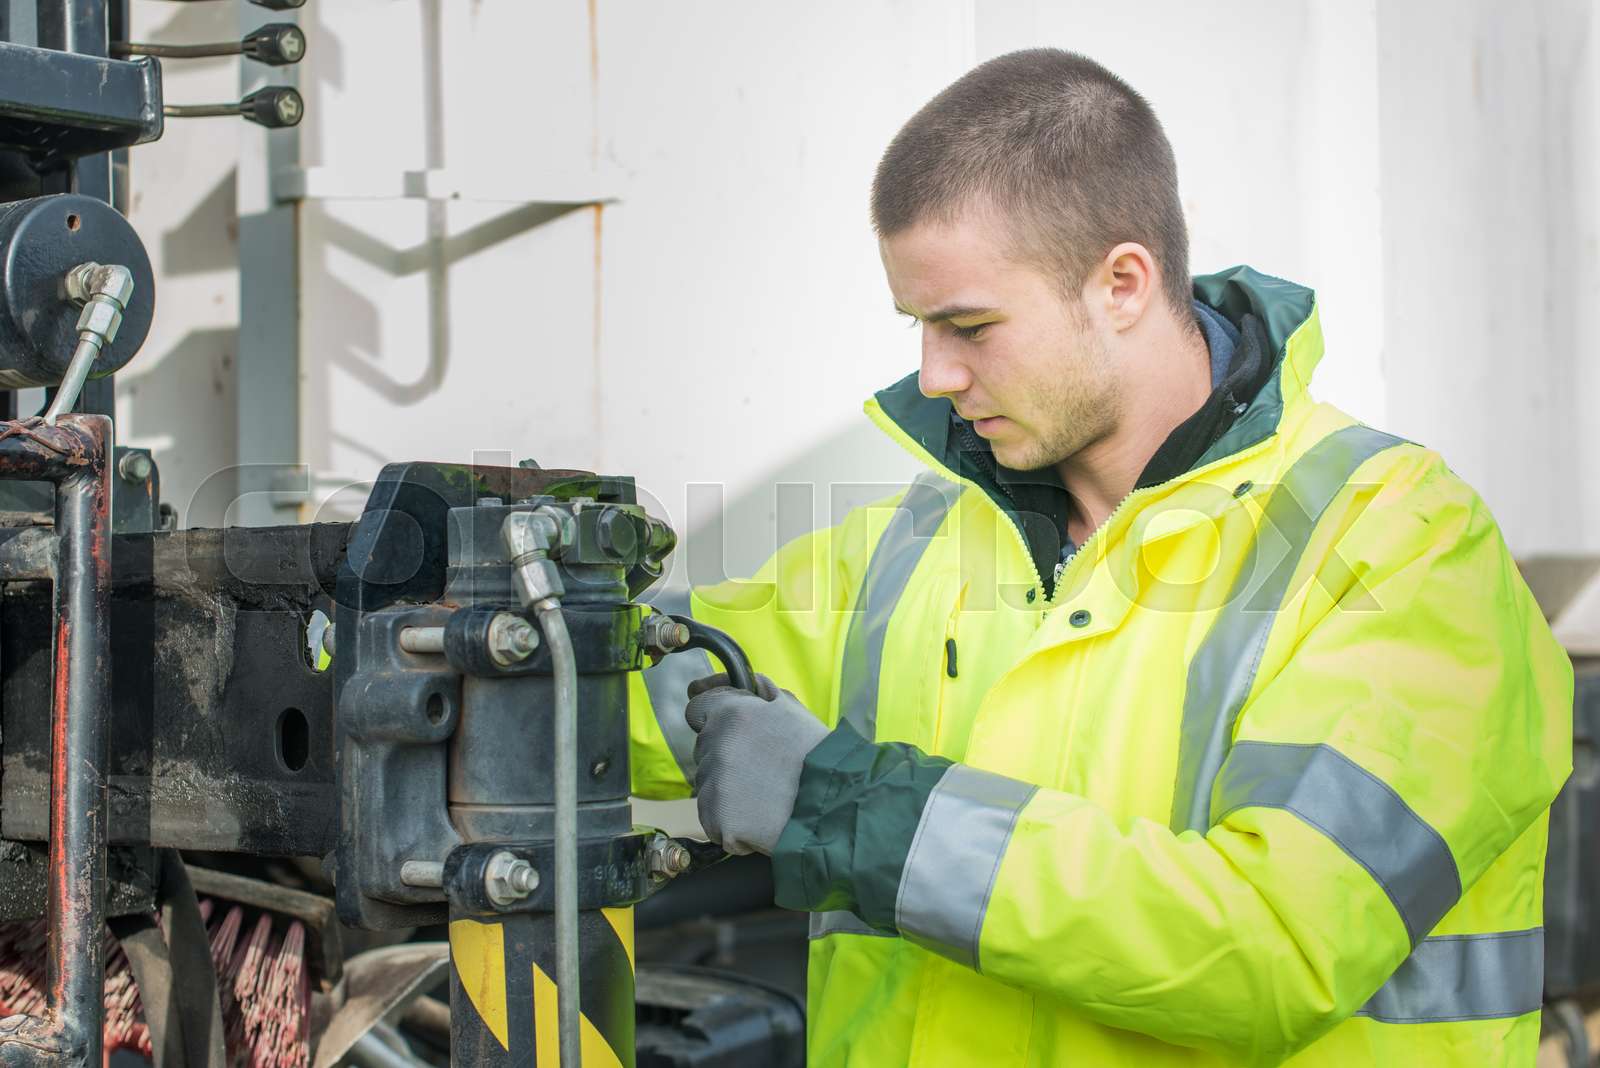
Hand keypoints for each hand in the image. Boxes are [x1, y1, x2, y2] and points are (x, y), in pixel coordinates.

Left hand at [684, 673, 829, 854]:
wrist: (833, 805)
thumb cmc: (817, 755)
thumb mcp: (791, 708)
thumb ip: (758, 692)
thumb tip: (733, 684)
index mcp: (731, 714)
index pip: (696, 710)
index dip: (711, 718)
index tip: (725, 730)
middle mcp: (715, 746)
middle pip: (705, 751)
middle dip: (726, 757)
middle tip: (761, 770)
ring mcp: (713, 784)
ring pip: (709, 787)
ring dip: (728, 791)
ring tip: (765, 796)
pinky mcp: (716, 819)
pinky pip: (714, 820)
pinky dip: (731, 822)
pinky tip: (759, 818)